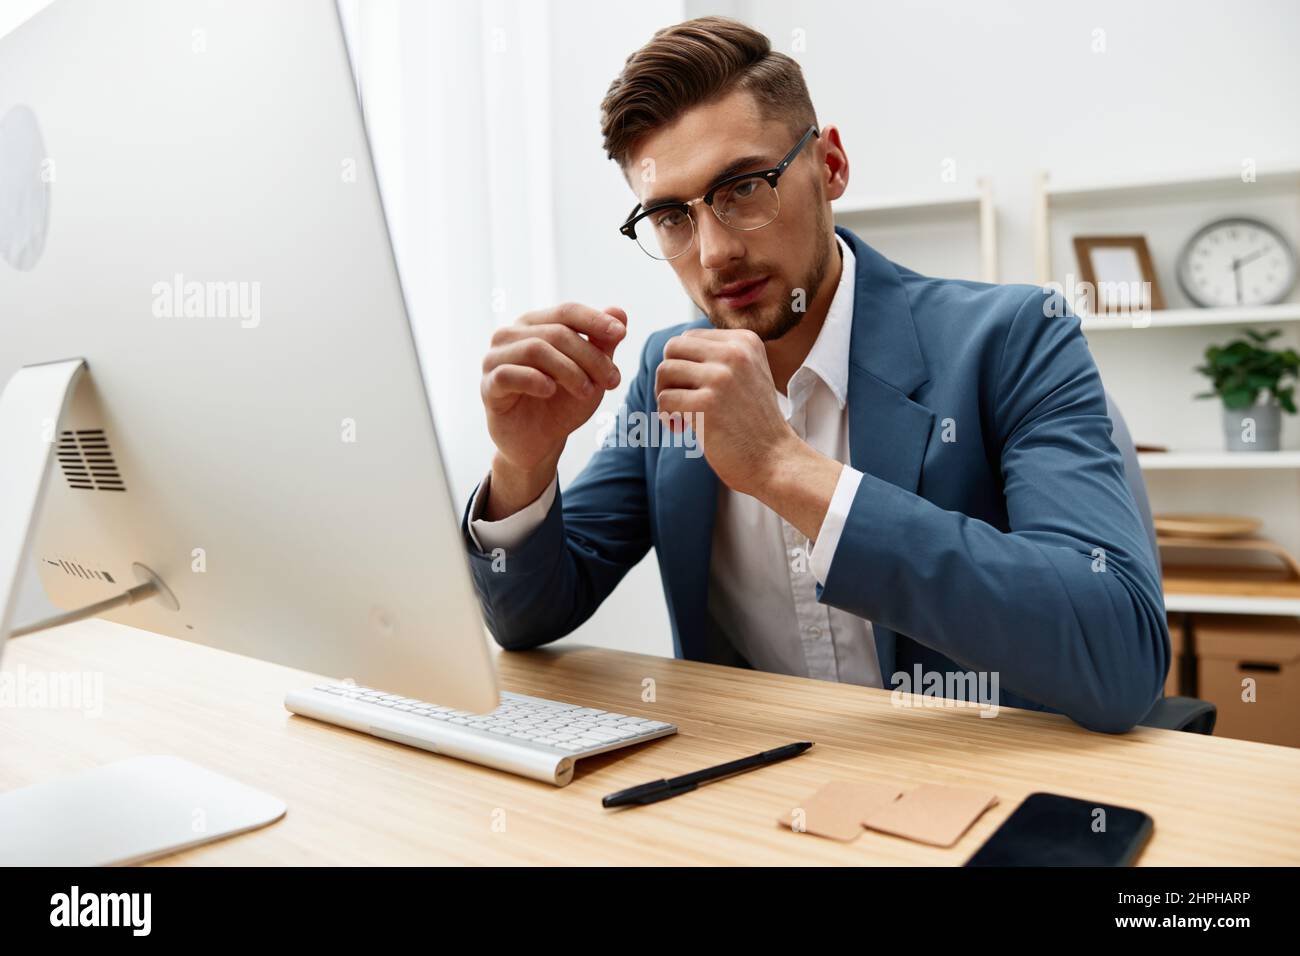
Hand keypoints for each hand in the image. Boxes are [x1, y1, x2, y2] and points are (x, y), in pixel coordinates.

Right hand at [481, 303, 625, 515]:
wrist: (540, 442)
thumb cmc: (562, 402)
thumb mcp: (590, 373)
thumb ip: (602, 344)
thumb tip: (619, 312)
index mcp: (535, 324)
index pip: (567, 312)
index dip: (595, 320)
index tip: (621, 334)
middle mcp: (511, 335)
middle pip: (557, 333)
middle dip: (590, 356)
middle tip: (612, 380)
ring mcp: (495, 359)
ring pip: (535, 349)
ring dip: (569, 370)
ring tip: (587, 392)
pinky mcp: (488, 385)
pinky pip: (508, 374)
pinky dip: (534, 380)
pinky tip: (550, 391)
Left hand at [654, 328, 796, 497]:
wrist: (775, 459)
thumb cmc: (754, 421)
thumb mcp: (747, 373)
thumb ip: (718, 356)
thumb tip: (672, 349)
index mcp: (744, 341)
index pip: (689, 337)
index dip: (684, 365)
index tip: (696, 389)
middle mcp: (735, 353)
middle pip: (673, 348)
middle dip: (669, 376)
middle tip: (680, 400)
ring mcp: (721, 378)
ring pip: (664, 371)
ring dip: (665, 396)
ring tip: (682, 415)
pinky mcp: (707, 404)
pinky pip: (664, 400)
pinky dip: (667, 418)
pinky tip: (684, 429)